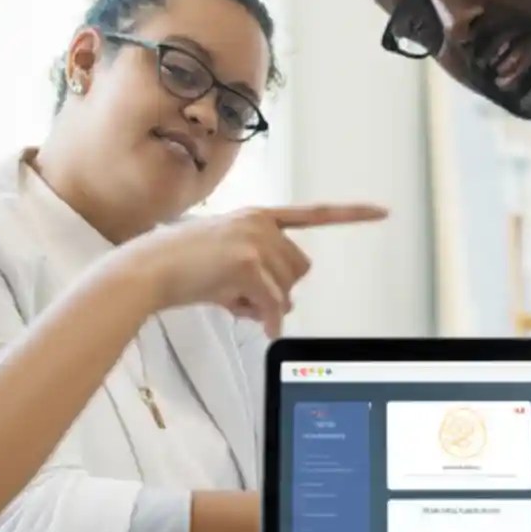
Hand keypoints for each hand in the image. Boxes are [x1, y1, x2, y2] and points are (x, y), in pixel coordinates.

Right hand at [125, 204, 387, 336]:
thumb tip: (280, 310)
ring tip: (228, 296)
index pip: (313, 214)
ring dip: (266, 304)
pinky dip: (266, 320)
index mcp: (258, 216)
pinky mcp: (248, 261)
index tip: (383, 211)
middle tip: (241, 295)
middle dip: (279, 289)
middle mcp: (261, 222)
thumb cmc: (180, 270)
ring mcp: (256, 239)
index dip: (351, 214)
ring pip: (289, 288)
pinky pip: (274, 304)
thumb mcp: (225, 263)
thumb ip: (257, 272)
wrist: (147, 271)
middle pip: (301, 269)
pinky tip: (249, 321)